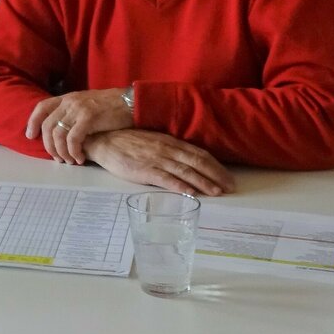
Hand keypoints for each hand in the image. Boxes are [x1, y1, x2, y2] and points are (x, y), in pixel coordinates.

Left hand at [27, 89, 135, 164]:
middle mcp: (70, 102)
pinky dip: (74, 152)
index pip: (42, 107)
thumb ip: (72, 113)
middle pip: (48, 126)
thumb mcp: (86, 104)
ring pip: (58, 135)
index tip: (30, 136)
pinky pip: (73, 139)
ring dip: (61, 152)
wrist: (131, 102)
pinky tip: (79, 159)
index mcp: (67, 98)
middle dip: (49, 146)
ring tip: (69, 161)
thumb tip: (60, 132)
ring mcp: (78, 109)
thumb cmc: (111, 106)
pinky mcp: (89, 118)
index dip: (33, 122)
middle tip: (57, 158)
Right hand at [82, 129, 234, 196]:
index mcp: (170, 142)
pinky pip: (166, 179)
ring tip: (217, 192)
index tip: (228, 177)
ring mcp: (156, 160)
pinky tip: (191, 194)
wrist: (103, 140)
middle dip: (216, 175)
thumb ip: (168, 150)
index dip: (216, 166)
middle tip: (231, 187)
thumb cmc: (126, 142)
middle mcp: (167, 150)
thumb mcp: (152, 141)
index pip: (199, 154)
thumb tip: (186, 162)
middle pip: (198, 162)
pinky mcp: (144, 170)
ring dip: (204, 182)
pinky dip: (181, 187)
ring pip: (186, 171)